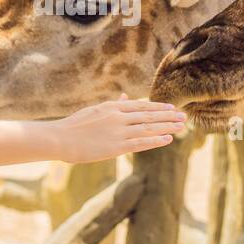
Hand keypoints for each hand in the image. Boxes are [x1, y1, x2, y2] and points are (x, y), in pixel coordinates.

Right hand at [53, 94, 185, 162]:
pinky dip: (156, 140)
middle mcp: (118, 116)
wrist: (60, 138)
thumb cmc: (74, 126)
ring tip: (181, 126)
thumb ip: (113, 105)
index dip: (158, 107)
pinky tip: (168, 139)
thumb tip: (126, 97)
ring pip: (148, 127)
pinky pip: (141, 142)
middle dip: (168, 116)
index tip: (171, 108)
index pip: (141, 106)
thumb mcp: (95, 110)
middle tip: (183, 116)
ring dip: (167, 126)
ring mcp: (118, 131)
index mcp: (113, 107)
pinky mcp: (116, 146)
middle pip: (149, 115)